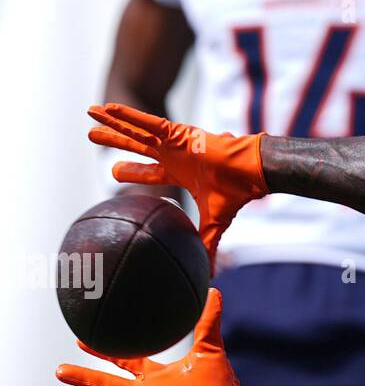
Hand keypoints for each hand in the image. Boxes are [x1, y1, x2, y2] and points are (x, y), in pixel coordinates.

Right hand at [56, 289, 258, 385]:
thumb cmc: (220, 382)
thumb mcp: (210, 346)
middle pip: (109, 385)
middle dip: (84, 377)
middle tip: (59, 370)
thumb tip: (213, 290)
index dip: (103, 352)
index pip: (123, 361)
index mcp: (155, 375)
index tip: (81, 341)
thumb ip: (208, 320)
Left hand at [88, 103, 266, 272]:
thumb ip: (206, 244)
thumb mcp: (214, 223)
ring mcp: (176, 142)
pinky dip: (128, 116)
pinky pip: (148, 122)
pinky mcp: (179, 133)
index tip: (113, 172)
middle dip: (116, 141)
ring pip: (137, 131)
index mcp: (181, 172)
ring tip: (91, 114)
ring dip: (113, 124)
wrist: (250, 173)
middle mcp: (175, 154)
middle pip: (137, 146)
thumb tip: (208, 275)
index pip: (151, 172)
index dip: (132, 172)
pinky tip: (108, 110)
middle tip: (92, 137)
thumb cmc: (236, 193)